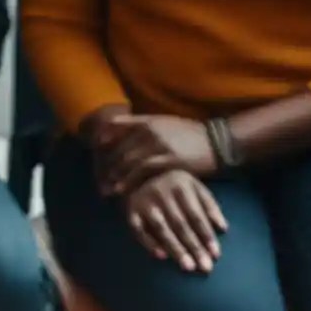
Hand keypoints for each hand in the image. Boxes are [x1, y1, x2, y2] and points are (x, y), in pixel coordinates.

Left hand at [94, 114, 217, 195]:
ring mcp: (159, 145)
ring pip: (127, 161)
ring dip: (114, 176)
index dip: (102, 140)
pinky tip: (121, 190)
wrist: (216, 141)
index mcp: (147, 120)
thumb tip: (118, 128)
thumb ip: (142, 124)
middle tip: (97, 178)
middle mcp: (150, 130)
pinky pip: (142, 171)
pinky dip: (129, 181)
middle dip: (105, 164)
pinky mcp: (168, 160)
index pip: (115, 127)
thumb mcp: (164, 123)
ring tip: (105, 187)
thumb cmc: (190, 133)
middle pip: (119, 147)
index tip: (93, 153)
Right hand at [125, 170, 227, 273]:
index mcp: (181, 185)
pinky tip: (161, 257)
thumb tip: (223, 228)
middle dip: (194, 247)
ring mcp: (144, 201)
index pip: (196, 215)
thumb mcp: (196, 188)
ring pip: (162, 228)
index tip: (216, 255)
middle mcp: (161, 192)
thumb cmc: (177, 186)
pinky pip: (139, 230)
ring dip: (175, 249)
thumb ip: (210, 206)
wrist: (143, 174)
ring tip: (188, 267)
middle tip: (205, 267)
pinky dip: (149, 243)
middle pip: (180, 224)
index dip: (206, 235)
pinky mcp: (131, 211)